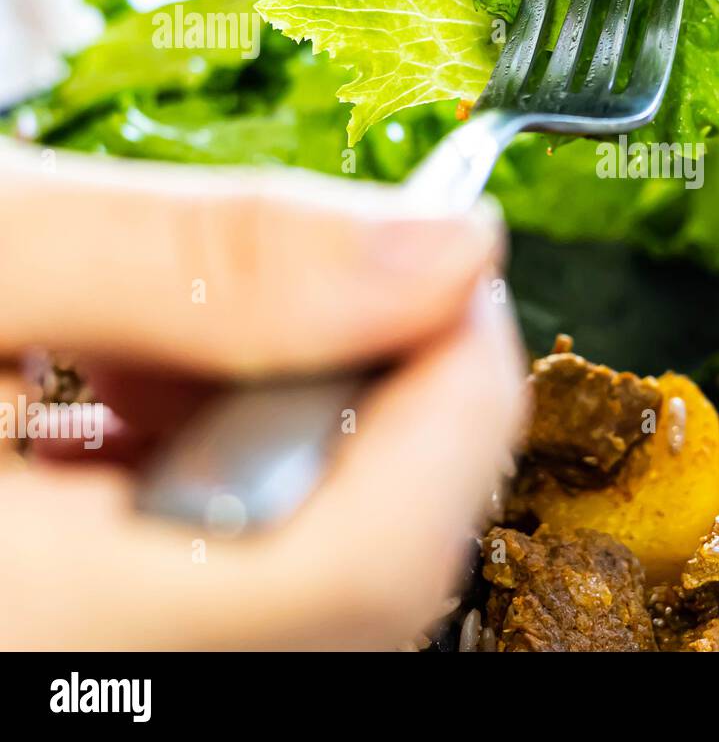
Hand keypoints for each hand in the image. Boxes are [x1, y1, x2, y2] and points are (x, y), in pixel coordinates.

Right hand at [0, 140, 526, 649]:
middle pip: (363, 566)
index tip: (458, 262)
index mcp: (51, 621)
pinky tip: (136, 387)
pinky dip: (225, 456)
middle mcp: (94, 674)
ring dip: (295, 418)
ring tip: (166, 332)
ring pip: (311, 566)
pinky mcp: (107, 631)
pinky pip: (235, 571)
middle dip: (376, 392)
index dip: (461, 397)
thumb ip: (211, 260)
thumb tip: (445, 250)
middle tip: (306, 278)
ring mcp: (102, 662)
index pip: (374, 561)